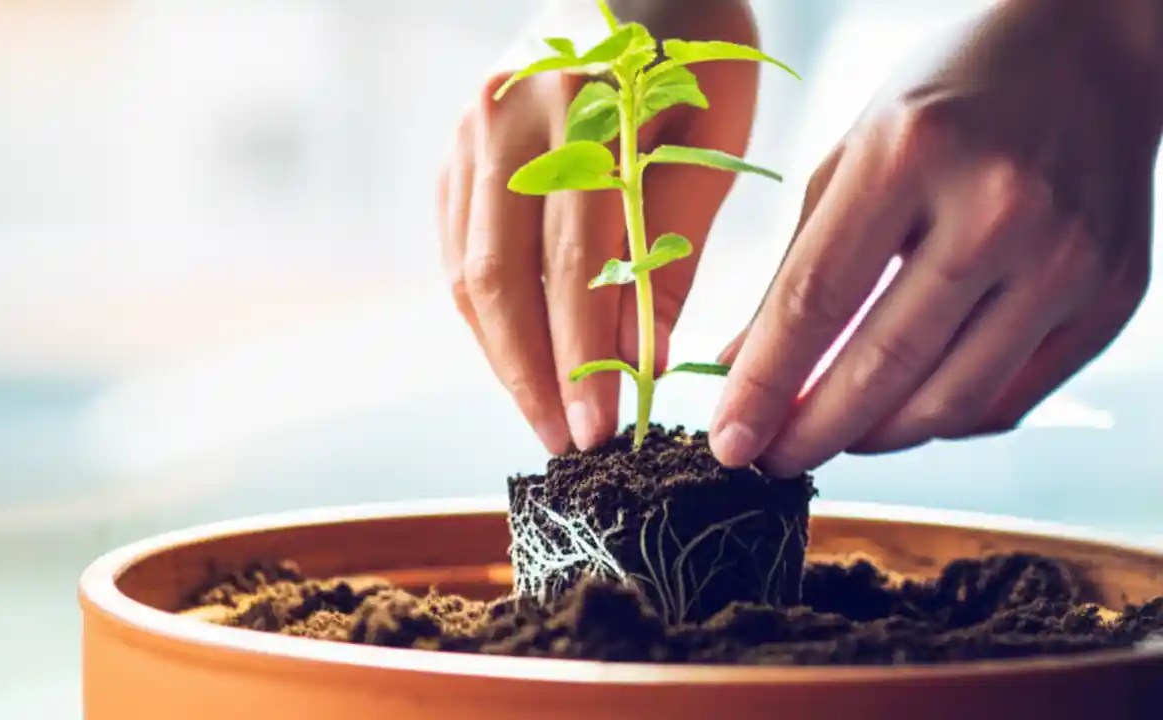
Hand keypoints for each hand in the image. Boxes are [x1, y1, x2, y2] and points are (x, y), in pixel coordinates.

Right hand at [439, 1, 761, 452]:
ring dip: (501, 355)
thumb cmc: (693, 53)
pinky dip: (485, 314)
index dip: (582, 355)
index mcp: (586, 108)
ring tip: (542, 414)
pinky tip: (518, 356)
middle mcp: (508, 118)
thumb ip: (671, 247)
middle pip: (499, 277)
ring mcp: (469, 132)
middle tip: (564, 443)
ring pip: (465, 272)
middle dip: (531, 374)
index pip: (574, 260)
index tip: (602, 429)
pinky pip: (456, 250)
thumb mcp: (710, 138)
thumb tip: (640, 360)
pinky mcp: (453, 150)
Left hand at [710, 0, 1162, 475]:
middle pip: (883, 365)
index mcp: (911, 154)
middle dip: (811, 432)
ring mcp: (1066, 258)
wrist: (1089, 55)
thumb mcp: (853, 156)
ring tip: (830, 437)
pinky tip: (903, 412)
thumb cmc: (950, 99)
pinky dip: (942, 422)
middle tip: (770, 459)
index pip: (816, 301)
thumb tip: (740, 363)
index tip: (728, 440)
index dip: (763, 384)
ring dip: (874, 439)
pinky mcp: (1111, 298)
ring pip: (949, 402)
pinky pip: (1008, 399)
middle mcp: (999, 207)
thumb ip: (796, 267)